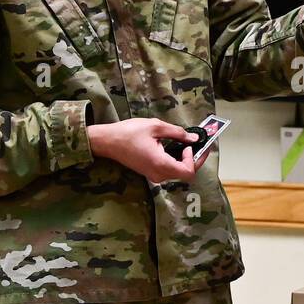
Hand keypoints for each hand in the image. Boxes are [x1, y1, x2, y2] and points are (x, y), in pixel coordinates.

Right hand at [87, 118, 209, 183]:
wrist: (108, 141)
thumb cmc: (129, 132)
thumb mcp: (156, 127)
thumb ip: (177, 133)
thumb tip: (194, 138)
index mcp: (161, 164)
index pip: (188, 172)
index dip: (196, 159)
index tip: (193, 144)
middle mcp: (158, 174)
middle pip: (185, 173)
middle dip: (194, 158)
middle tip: (196, 142)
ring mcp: (153, 175)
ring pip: (177, 172)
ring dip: (185, 159)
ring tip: (185, 142)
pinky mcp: (150, 173)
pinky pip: (168, 170)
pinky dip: (175, 160)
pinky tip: (174, 147)